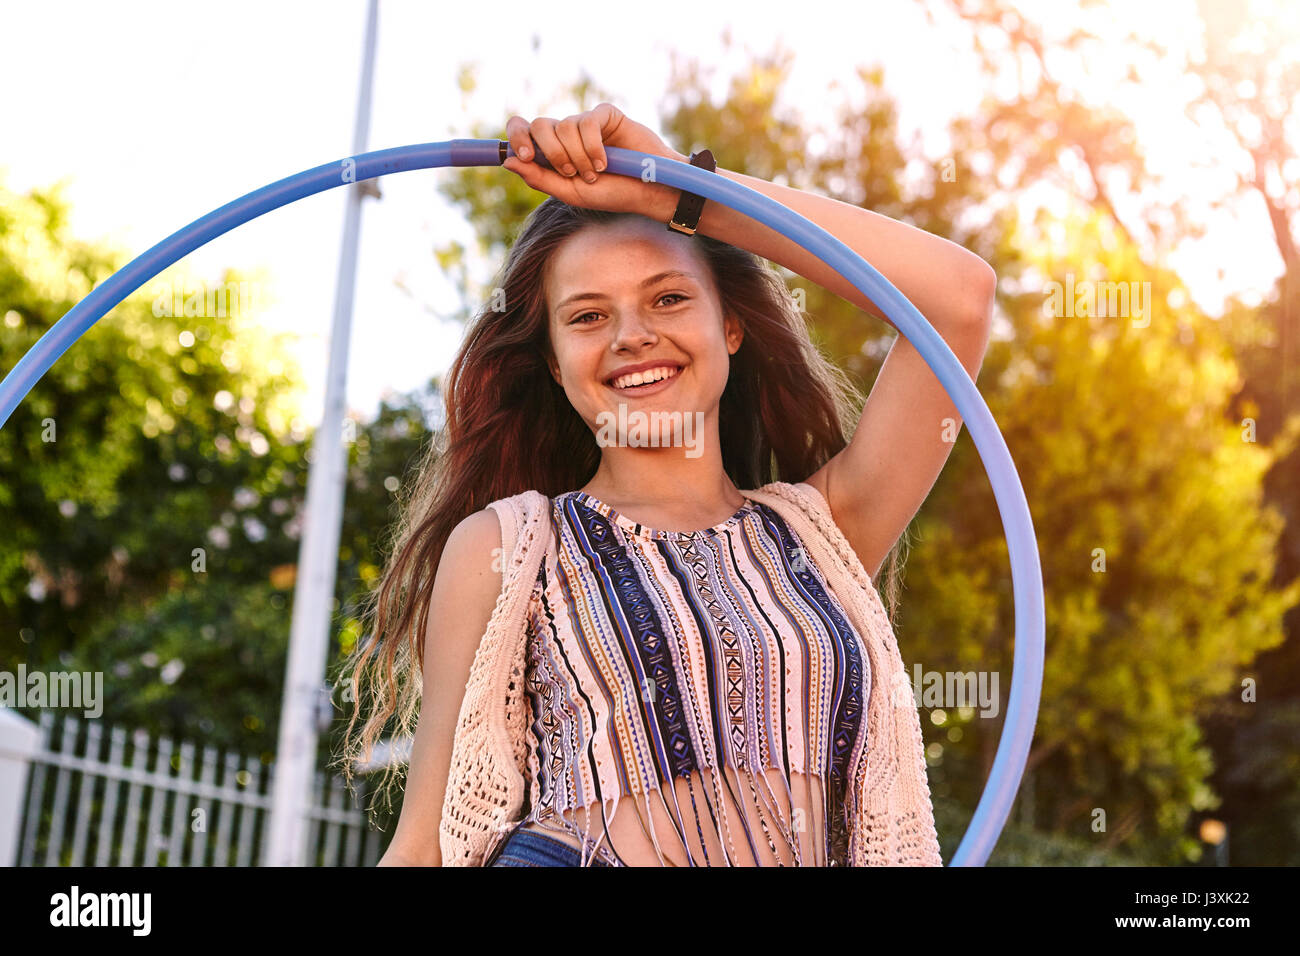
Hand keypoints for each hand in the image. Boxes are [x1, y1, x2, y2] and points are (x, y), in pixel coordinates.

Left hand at [502, 103, 683, 217]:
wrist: (647, 190)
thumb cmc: (610, 193)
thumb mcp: (570, 192)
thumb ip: (539, 178)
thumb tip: (507, 162)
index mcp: (552, 151)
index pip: (522, 130)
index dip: (517, 137)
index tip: (523, 155)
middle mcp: (565, 134)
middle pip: (539, 126)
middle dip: (551, 153)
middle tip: (570, 173)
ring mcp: (585, 122)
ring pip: (563, 127)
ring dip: (578, 157)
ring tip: (596, 172)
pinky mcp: (605, 115)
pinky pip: (586, 123)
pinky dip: (593, 147)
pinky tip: (605, 161)